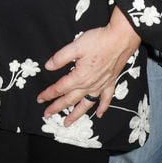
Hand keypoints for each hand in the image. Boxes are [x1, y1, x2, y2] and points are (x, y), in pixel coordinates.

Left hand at [37, 8, 141, 124]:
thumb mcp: (76, 46)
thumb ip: (60, 58)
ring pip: (86, 104)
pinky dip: (103, 107)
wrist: (121, 39)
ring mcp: (101, 86)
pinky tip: (100, 114)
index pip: (60, 88)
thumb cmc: (99, 41)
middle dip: (57, 107)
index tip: (40, 98)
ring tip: (67, 123)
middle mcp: (89, 85)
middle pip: (70, 99)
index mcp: (79, 77)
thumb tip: (48, 66)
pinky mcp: (111, 82)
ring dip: (76, 114)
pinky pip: (106, 99)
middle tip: (47, 114)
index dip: (49, 93)